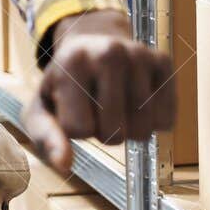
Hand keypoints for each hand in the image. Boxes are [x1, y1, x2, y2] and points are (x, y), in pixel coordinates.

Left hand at [21, 11, 175, 177]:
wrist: (93, 46)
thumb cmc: (66, 84)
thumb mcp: (43, 108)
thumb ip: (46, 137)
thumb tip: (64, 163)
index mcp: (72, 62)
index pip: (79, 130)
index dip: (76, 129)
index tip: (74, 109)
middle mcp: (109, 52)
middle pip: (114, 134)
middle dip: (104, 132)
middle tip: (98, 108)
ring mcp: (140, 55)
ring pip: (142, 131)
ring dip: (129, 130)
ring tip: (117, 105)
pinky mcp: (163, 62)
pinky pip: (166, 120)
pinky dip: (153, 123)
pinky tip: (138, 102)